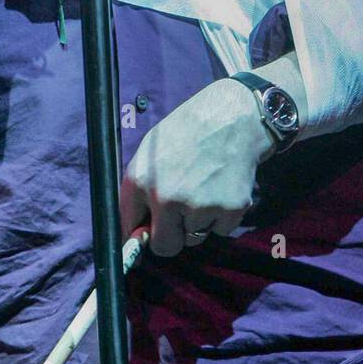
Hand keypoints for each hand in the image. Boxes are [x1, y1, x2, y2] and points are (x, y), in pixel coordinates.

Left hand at [119, 77, 271, 256]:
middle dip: (172, 236)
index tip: (149, 232)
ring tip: (204, 186)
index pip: (130, 229)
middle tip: (181, 213)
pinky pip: (220, 230)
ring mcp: (199, 206)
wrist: (232, 117)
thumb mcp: (150, 152)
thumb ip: (139, 193)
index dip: (140, 234)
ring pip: (194, 238)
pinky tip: (221, 187)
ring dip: (198, 222)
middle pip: (165, 247)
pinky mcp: (229, 209)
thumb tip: (136, 235)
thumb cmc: (187, 132)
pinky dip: (222, 216)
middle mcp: (166, 197)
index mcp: (140, 180)